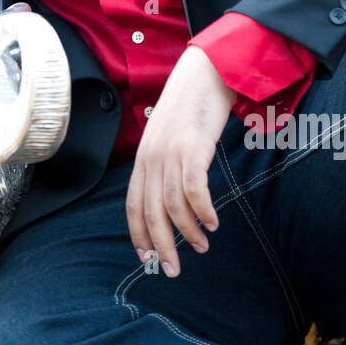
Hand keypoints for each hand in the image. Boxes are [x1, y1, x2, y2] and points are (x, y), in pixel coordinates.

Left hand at [125, 46, 236, 277]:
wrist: (204, 74)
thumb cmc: (190, 109)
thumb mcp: (169, 139)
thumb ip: (165, 166)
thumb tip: (171, 200)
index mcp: (142, 159)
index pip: (132, 205)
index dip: (138, 234)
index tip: (147, 259)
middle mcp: (151, 159)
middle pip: (150, 212)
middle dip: (161, 246)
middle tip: (173, 270)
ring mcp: (170, 154)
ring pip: (173, 206)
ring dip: (188, 232)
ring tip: (202, 246)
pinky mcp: (191, 149)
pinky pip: (194, 190)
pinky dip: (202, 211)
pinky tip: (213, 222)